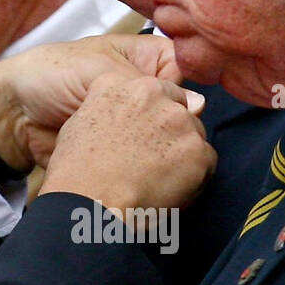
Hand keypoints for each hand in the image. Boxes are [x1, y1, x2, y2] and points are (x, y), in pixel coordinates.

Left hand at [0, 34, 192, 171]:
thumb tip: (197, 105)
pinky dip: (149, 163)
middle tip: (173, 136)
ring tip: (156, 153)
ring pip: (167, 135)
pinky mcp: (125, 148)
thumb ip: (144, 86)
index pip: (185, 68)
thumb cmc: (51, 76)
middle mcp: (145, 88)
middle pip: (180, 107)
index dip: (187, 88)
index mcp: (143, 57)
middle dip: (178, 122)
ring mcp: (136, 120)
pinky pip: (148, 157)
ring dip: (164, 145)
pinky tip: (149, 168)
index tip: (187, 108)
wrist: (13, 115)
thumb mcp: (99, 71)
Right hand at [43, 73, 214, 211]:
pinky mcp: (198, 151)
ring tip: (157, 178)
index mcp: (122, 85)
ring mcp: (180, 121)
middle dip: (170, 131)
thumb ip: (106, 107)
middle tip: (150, 159)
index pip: (154, 92)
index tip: (142, 136)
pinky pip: (206, 162)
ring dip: (183, 153)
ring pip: (194, 134)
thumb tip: (123, 115)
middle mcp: (154, 94)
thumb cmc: (77, 169)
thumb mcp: (79, 122)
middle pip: (178, 109)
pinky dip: (195, 177)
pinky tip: (169, 190)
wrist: (92, 200)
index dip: (151, 116)